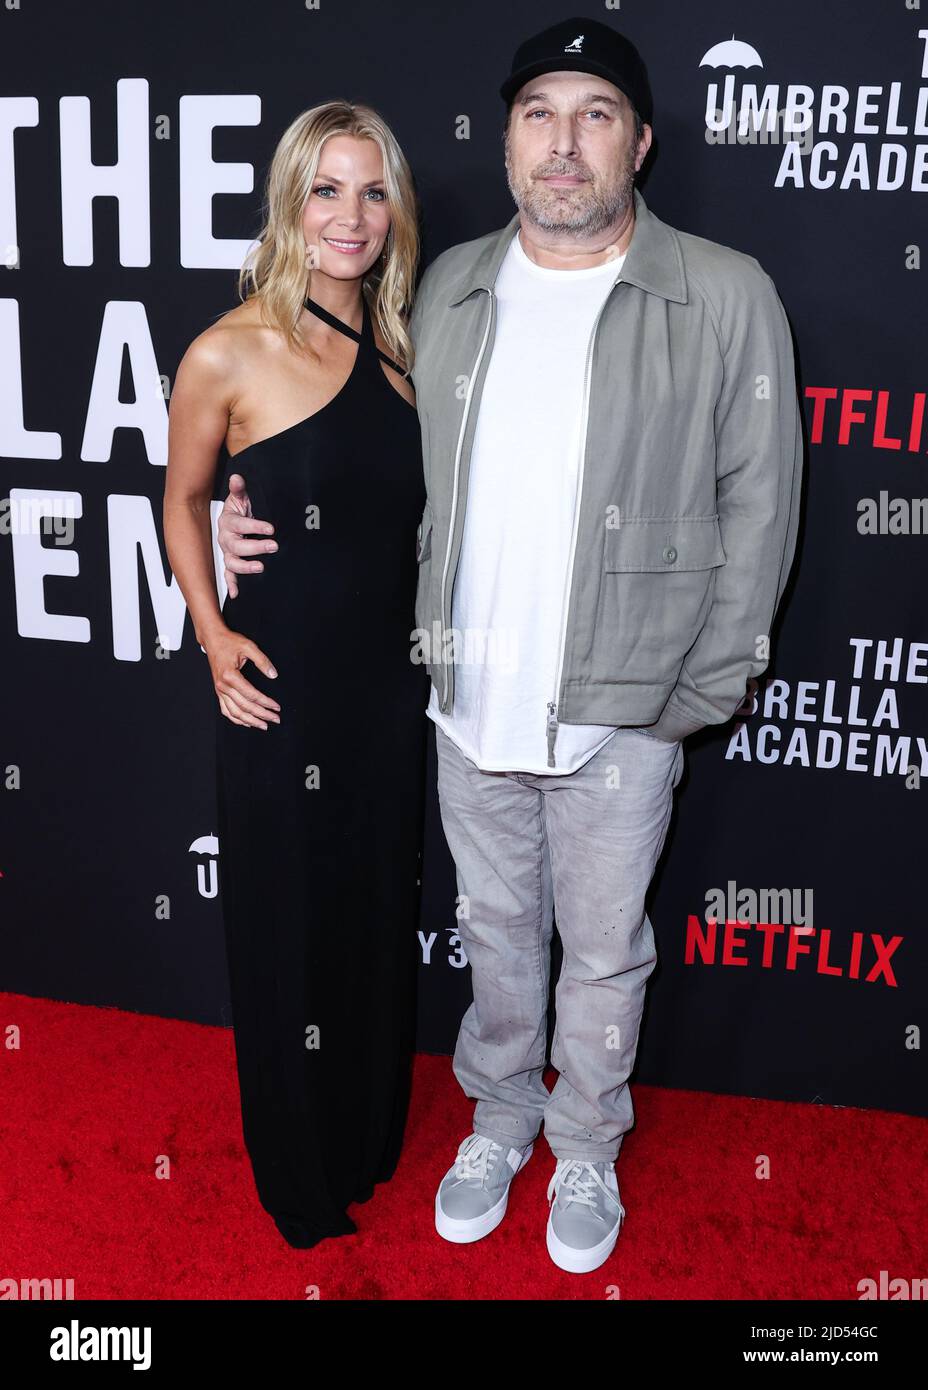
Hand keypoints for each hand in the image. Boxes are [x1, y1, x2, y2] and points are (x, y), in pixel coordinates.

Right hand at [206, 627, 280, 729]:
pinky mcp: (218, 692)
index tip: (276, 707)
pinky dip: (236, 719)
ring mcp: (219, 690)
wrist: (213, 640)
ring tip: (263, 725)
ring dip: (250, 721)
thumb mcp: (248, 647)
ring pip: (235, 712)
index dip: (266, 702)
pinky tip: (246, 723)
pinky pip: (226, 710)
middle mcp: (223, 686)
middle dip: (262, 715)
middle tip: (275, 719)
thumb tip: (273, 675)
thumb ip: (262, 661)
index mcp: (230, 676)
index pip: (252, 695)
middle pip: (245, 706)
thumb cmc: (229, 642)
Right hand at [218, 472, 277, 599]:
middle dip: (255, 547)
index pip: (239, 524)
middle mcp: (225, 538)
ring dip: (245, 566)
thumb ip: (240, 489)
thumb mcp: (243, 497)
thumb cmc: (244, 508)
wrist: (240, 519)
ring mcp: (228, 552)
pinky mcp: (231, 562)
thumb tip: (237, 478)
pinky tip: (237, 594)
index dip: (254, 526)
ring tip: (260, 567)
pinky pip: (229, 575)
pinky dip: (232, 584)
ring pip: (232, 562)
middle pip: (236, 546)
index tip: (271, 528)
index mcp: (228, 521)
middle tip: (274, 546)